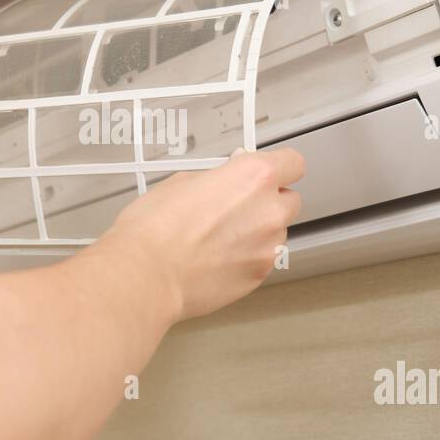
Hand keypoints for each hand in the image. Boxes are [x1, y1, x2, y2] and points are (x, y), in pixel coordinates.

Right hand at [94, 148, 304, 321]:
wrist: (146, 274)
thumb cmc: (155, 229)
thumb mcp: (182, 181)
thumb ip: (218, 178)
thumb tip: (226, 181)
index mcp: (253, 177)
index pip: (293, 163)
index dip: (280, 166)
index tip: (270, 172)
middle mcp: (269, 211)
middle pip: (290, 200)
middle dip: (269, 201)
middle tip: (239, 207)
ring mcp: (267, 247)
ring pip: (277, 233)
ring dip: (259, 232)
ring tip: (221, 237)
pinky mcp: (258, 276)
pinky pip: (263, 259)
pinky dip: (247, 257)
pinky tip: (217, 258)